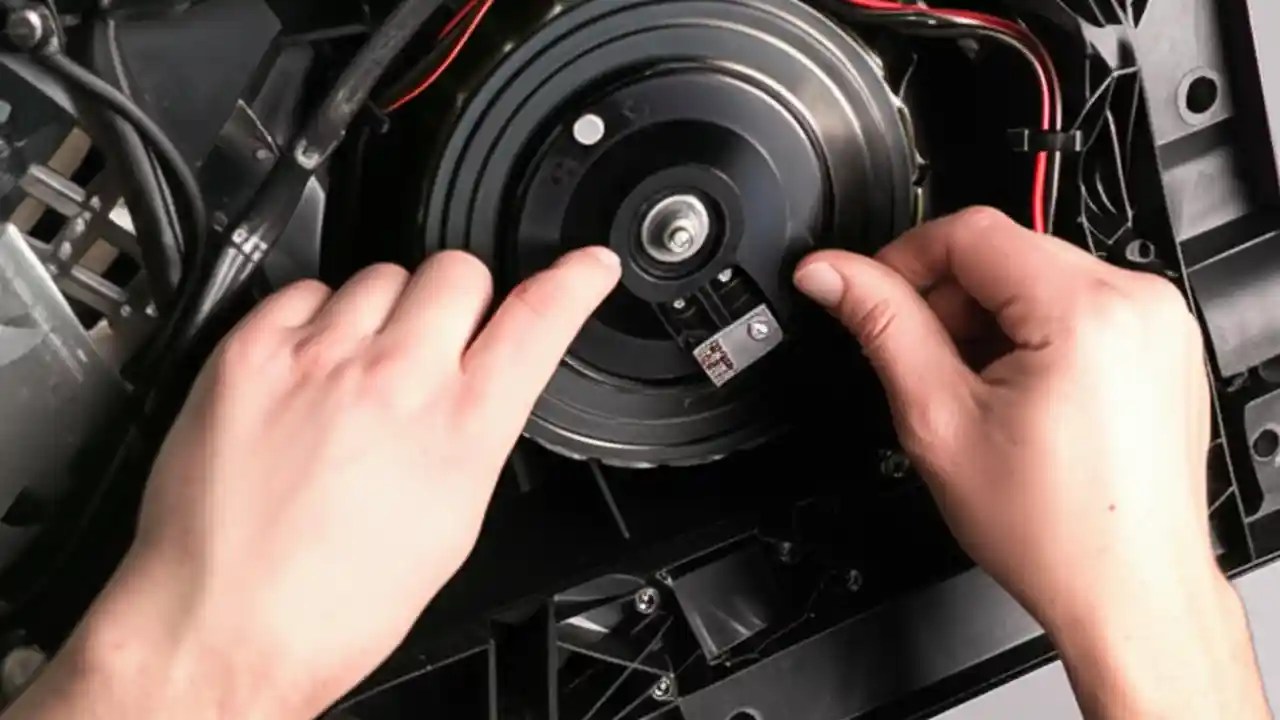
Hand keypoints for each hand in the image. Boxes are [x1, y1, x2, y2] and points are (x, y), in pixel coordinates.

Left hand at [6, 247, 619, 718]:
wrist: (226, 624)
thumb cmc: (338, 601)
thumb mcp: (453, 521)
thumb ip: (475, 430)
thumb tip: (482, 382)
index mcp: (461, 429)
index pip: (538, 320)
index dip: (574, 282)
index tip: (588, 265)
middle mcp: (395, 379)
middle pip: (458, 272)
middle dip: (457, 302)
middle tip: (432, 348)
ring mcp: (320, 359)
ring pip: (383, 275)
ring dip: (384, 313)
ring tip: (356, 374)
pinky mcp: (252, 353)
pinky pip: (307, 291)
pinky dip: (315, 320)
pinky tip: (309, 372)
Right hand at [793, 207, 1266, 718]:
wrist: (1129, 591)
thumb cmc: (1053, 530)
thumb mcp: (938, 419)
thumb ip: (880, 327)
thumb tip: (829, 274)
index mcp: (1084, 311)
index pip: (969, 231)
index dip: (903, 259)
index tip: (870, 294)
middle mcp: (1136, 301)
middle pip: (1004, 253)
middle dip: (947, 300)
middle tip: (922, 364)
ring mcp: (1158, 322)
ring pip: (1038, 278)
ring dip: (987, 320)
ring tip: (974, 392)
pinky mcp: (1163, 344)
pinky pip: (1078, 305)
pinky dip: (1032, 335)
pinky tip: (1015, 395)